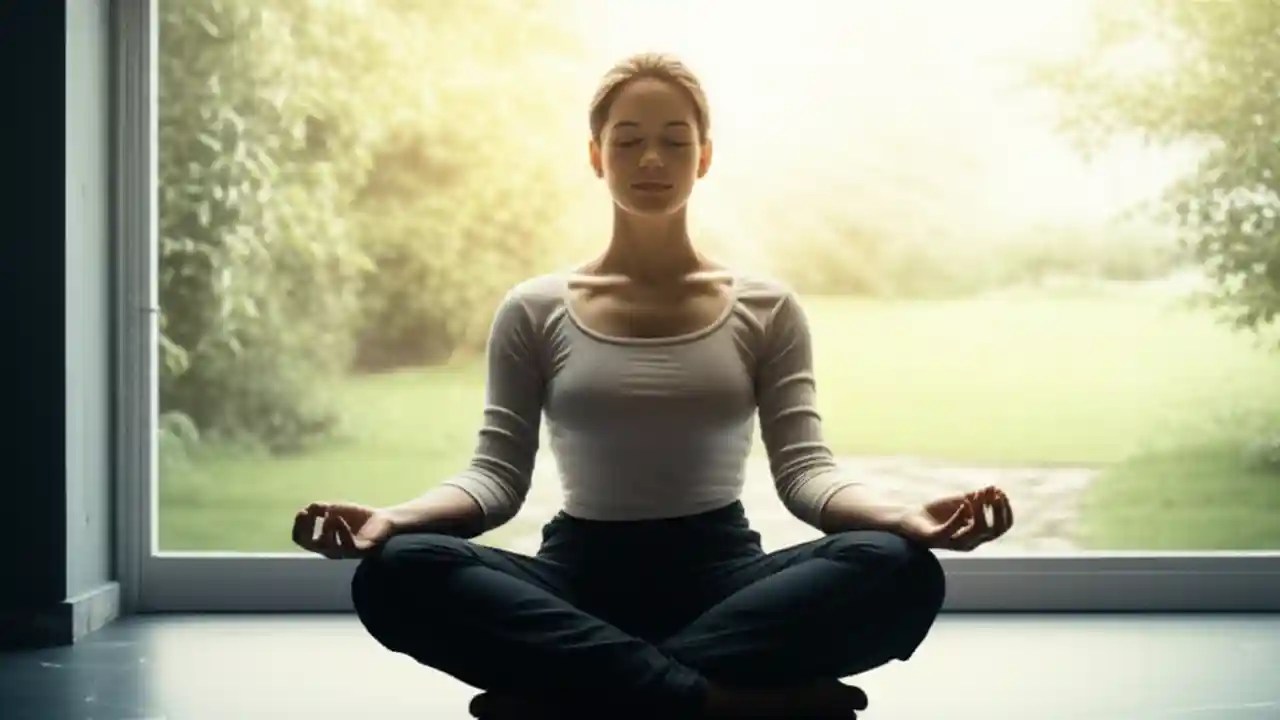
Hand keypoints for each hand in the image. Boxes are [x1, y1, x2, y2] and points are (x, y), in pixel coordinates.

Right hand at [291, 501, 394, 558]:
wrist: (383, 519)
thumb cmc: (358, 518)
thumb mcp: (335, 510)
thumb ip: (320, 509)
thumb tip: (308, 509)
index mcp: (323, 542)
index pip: (302, 539)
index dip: (298, 526)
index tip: (302, 511)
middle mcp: (331, 550)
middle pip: (309, 544)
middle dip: (305, 527)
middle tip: (307, 512)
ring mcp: (345, 552)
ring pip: (326, 544)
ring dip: (326, 525)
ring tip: (333, 514)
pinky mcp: (360, 550)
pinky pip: (346, 544)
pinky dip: (340, 529)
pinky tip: (339, 519)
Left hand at [895, 485, 1013, 551]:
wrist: (910, 519)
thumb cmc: (937, 513)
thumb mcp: (961, 501)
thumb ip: (977, 497)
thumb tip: (994, 488)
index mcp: (978, 534)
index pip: (1002, 527)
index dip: (1006, 510)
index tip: (1001, 493)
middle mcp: (970, 542)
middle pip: (995, 531)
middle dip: (998, 511)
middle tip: (995, 494)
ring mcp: (954, 542)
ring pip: (977, 531)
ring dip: (980, 510)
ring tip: (975, 494)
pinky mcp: (937, 539)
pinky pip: (952, 530)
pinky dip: (960, 515)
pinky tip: (964, 502)